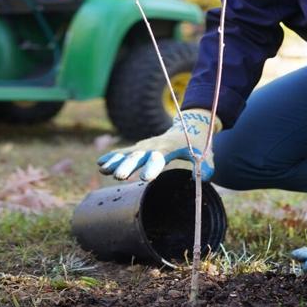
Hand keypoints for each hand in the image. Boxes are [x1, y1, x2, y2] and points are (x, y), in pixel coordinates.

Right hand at [96, 108, 220, 181]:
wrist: (189, 128)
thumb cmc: (198, 145)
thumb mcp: (206, 154)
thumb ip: (206, 166)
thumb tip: (205, 178)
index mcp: (169, 147)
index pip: (159, 157)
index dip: (152, 167)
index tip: (143, 178)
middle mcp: (154, 145)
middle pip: (139, 156)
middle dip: (128, 166)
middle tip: (118, 177)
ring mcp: (145, 145)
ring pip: (127, 154)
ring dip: (115, 162)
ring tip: (103, 170)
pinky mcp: (140, 147)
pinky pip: (124, 152)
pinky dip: (113, 157)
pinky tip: (100, 165)